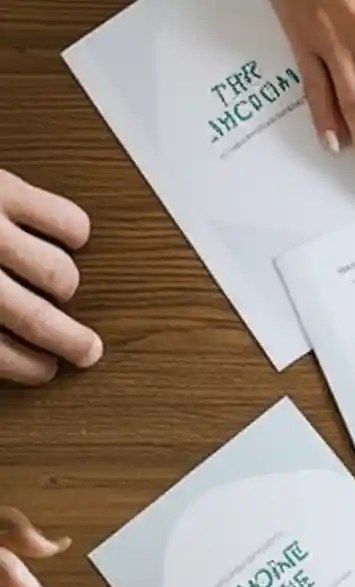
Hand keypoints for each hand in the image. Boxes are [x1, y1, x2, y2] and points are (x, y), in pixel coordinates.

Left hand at [0, 170, 100, 385]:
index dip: (28, 368)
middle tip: (87, 350)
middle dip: (70, 341)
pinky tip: (65, 240)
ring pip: (58, 274)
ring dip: (65, 287)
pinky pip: (67, 222)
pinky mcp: (3, 190)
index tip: (44, 370)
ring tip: (61, 288)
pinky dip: (75, 235)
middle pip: (37, 319)